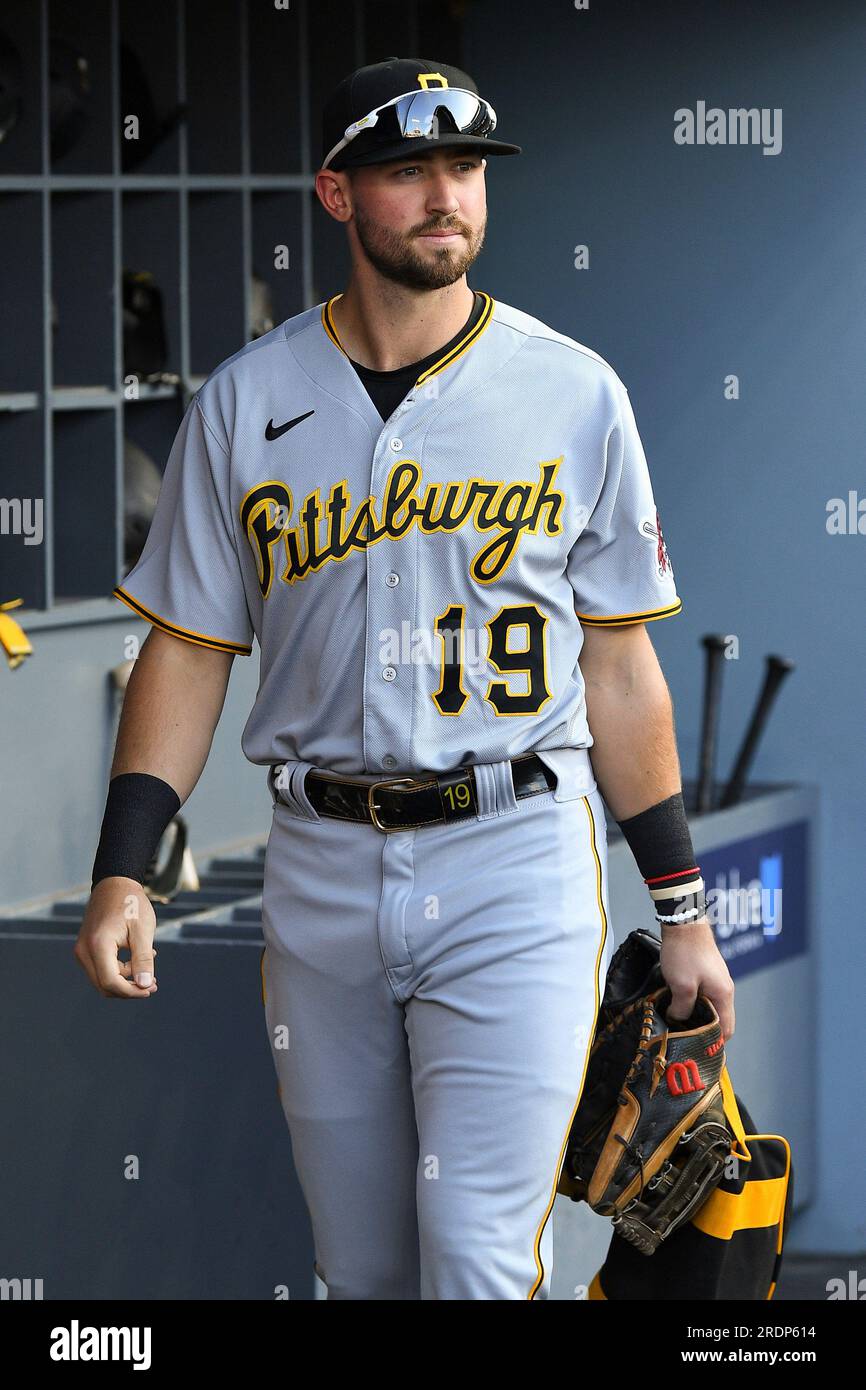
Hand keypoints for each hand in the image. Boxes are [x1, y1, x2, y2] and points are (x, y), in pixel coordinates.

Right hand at [74, 877, 158, 998]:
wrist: (114, 883)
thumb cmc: (130, 903)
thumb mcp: (142, 930)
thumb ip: (143, 959)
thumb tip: (145, 985)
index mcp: (98, 945)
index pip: (111, 982)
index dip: (131, 991)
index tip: (151, 988)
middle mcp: (84, 951)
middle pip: (104, 986)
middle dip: (129, 988)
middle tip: (153, 983)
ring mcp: (82, 950)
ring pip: (102, 980)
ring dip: (125, 980)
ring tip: (147, 965)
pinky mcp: (85, 949)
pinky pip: (100, 969)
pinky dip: (118, 971)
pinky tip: (136, 959)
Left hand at [659, 918, 734, 1040]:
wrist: (683, 921)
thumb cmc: (685, 952)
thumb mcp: (681, 985)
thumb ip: (682, 1008)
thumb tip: (679, 1020)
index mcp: (723, 994)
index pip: (727, 1029)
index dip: (714, 1042)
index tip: (696, 1049)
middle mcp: (724, 988)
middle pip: (718, 1019)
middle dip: (702, 1029)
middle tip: (682, 1037)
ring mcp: (715, 979)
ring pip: (708, 1006)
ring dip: (694, 1014)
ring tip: (676, 1022)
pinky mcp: (705, 972)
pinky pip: (701, 994)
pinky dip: (691, 1001)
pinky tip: (675, 1003)